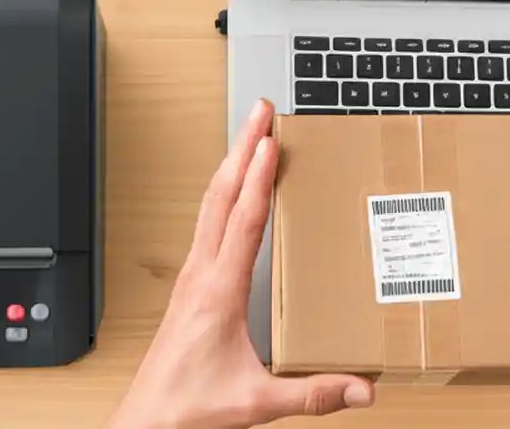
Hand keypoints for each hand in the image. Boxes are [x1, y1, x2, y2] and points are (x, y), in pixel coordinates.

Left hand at [108, 99, 373, 428]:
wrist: (147, 420)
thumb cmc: (189, 406)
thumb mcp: (258, 403)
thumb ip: (314, 394)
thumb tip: (362, 388)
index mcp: (218, 292)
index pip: (243, 221)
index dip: (259, 179)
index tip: (270, 141)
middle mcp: (201, 274)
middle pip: (222, 195)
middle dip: (242, 148)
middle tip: (259, 111)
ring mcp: (191, 276)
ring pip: (210, 204)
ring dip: (231, 164)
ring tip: (250, 134)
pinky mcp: (190, 285)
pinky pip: (207, 224)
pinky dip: (224, 194)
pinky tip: (234, 189)